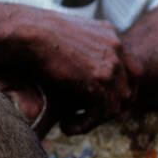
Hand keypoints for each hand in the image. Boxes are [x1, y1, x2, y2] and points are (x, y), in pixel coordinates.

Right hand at [28, 13, 140, 132]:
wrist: (27, 32)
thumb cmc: (33, 35)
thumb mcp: (64, 38)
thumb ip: (77, 51)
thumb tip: (74, 69)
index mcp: (109, 33)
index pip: (130, 70)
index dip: (117, 91)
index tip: (96, 103)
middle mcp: (115, 46)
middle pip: (129, 88)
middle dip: (110, 108)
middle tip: (86, 118)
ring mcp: (111, 62)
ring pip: (116, 104)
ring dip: (94, 120)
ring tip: (69, 124)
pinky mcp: (99, 79)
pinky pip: (102, 112)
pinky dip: (85, 124)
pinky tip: (65, 126)